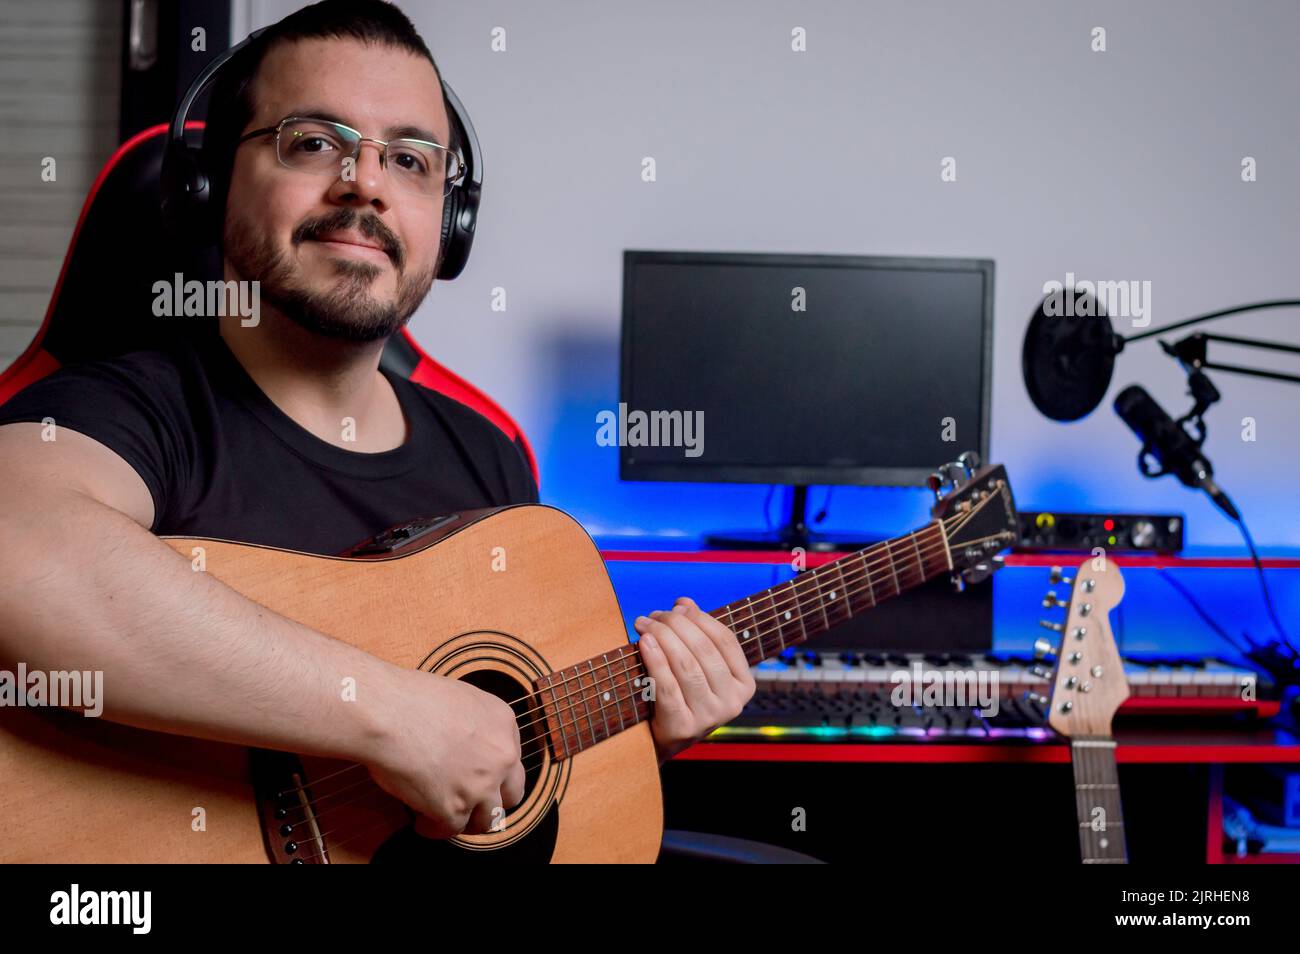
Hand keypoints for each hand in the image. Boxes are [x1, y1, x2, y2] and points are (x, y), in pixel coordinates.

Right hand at [365, 669, 525, 838]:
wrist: (389, 713)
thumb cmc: (410, 699)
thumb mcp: (460, 698)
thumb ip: (473, 724)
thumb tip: (461, 743)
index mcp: (503, 724)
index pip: (511, 759)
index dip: (495, 772)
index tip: (479, 778)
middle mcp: (500, 756)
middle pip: (511, 794)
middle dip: (492, 802)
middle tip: (473, 804)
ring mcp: (480, 785)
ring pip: (487, 819)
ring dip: (468, 820)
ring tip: (448, 818)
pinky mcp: (453, 808)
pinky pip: (450, 830)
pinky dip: (434, 829)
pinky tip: (421, 822)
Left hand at [633, 596, 756, 763]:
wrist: (658, 741)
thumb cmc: (680, 695)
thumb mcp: (697, 667)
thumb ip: (696, 635)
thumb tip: (684, 603)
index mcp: (744, 685)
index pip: (725, 640)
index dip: (700, 617)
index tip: (677, 605)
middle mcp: (733, 703)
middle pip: (704, 650)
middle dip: (676, 624)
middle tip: (653, 615)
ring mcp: (709, 718)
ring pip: (686, 665)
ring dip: (662, 637)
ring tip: (644, 624)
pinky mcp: (683, 728)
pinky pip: (667, 686)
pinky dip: (655, 660)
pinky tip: (643, 643)